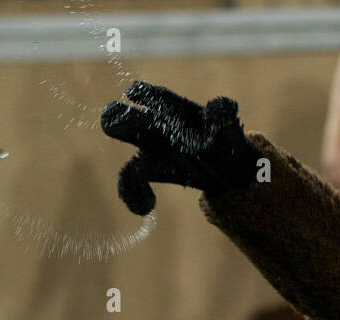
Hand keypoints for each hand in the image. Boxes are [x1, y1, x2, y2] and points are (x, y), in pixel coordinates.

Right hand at [100, 81, 261, 215]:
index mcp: (178, 112)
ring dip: (131, 170)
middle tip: (109, 119)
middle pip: (138, 124)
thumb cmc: (228, 144)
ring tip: (138, 179)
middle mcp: (161, 129)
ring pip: (135, 155)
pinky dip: (133, 192)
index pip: (160, 100)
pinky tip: (145, 207)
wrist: (230, 172)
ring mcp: (155, 150)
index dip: (147, 94)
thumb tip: (218, 106)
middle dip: (125, 121)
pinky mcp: (153, 169)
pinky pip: (134, 178)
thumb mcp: (229, 128)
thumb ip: (222, 115)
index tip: (133, 92)